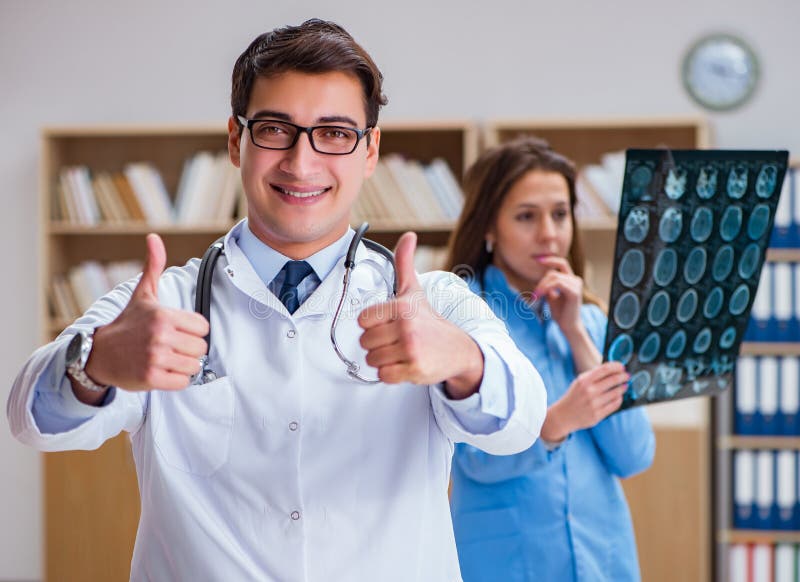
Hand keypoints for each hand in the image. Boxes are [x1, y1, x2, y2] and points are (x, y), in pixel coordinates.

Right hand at [84, 234, 209, 392]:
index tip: (177, 331)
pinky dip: (175, 380)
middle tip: (171, 346)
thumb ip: (153, 266)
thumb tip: (153, 238)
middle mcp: (160, 336)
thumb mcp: (143, 295)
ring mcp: (155, 358)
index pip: (203, 327)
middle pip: (201, 348)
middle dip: (189, 349)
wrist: (99, 354)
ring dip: (183, 365)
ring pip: (194, 366)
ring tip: (166, 358)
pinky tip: (162, 371)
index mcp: (163, 316)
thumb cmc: (127, 324)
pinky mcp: (151, 378)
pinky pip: (182, 382)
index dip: (193, 331)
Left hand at [357, 232, 483, 396]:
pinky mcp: (414, 370)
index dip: (372, 325)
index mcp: (402, 307)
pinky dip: (390, 374)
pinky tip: (404, 364)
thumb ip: (404, 263)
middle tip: (395, 341)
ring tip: (400, 353)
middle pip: (365, 342)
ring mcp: (410, 349)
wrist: (460, 350)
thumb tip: (408, 235)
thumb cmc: (431, 322)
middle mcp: (406, 327)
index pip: (363, 320)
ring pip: (371, 360)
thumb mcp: (415, 292)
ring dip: (383, 360)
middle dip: (377, 344)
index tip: (387, 324)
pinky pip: (383, 376)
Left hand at [534, 256, 583, 336]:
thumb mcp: (551, 295)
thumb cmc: (560, 312)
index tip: (536, 259)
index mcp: (571, 279)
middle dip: (541, 282)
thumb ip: (548, 286)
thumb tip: (542, 279)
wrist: (568, 326)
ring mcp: (576, 285)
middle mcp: (576, 280)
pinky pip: (557, 284)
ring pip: (554, 277)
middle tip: (534, 295)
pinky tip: (542, 296)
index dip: (549, 259)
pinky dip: (547, 288)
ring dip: (542, 286)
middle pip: (553, 272)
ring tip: (536, 297)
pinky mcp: (574, 292)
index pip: (561, 263)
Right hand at [540, 361, 628, 441]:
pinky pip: (615, 405)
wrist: (564, 415)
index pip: (605, 369)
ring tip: (624, 386)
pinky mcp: (598, 415)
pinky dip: (619, 399)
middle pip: (613, 380)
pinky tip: (619, 397)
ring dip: (622, 388)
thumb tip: (613, 370)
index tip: (622, 367)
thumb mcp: (579, 382)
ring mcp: (594, 404)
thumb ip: (594, 375)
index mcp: (584, 381)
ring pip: (616, 393)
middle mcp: (589, 391)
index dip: (616, 366)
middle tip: (627, 376)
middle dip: (623, 376)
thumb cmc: (574, 396)